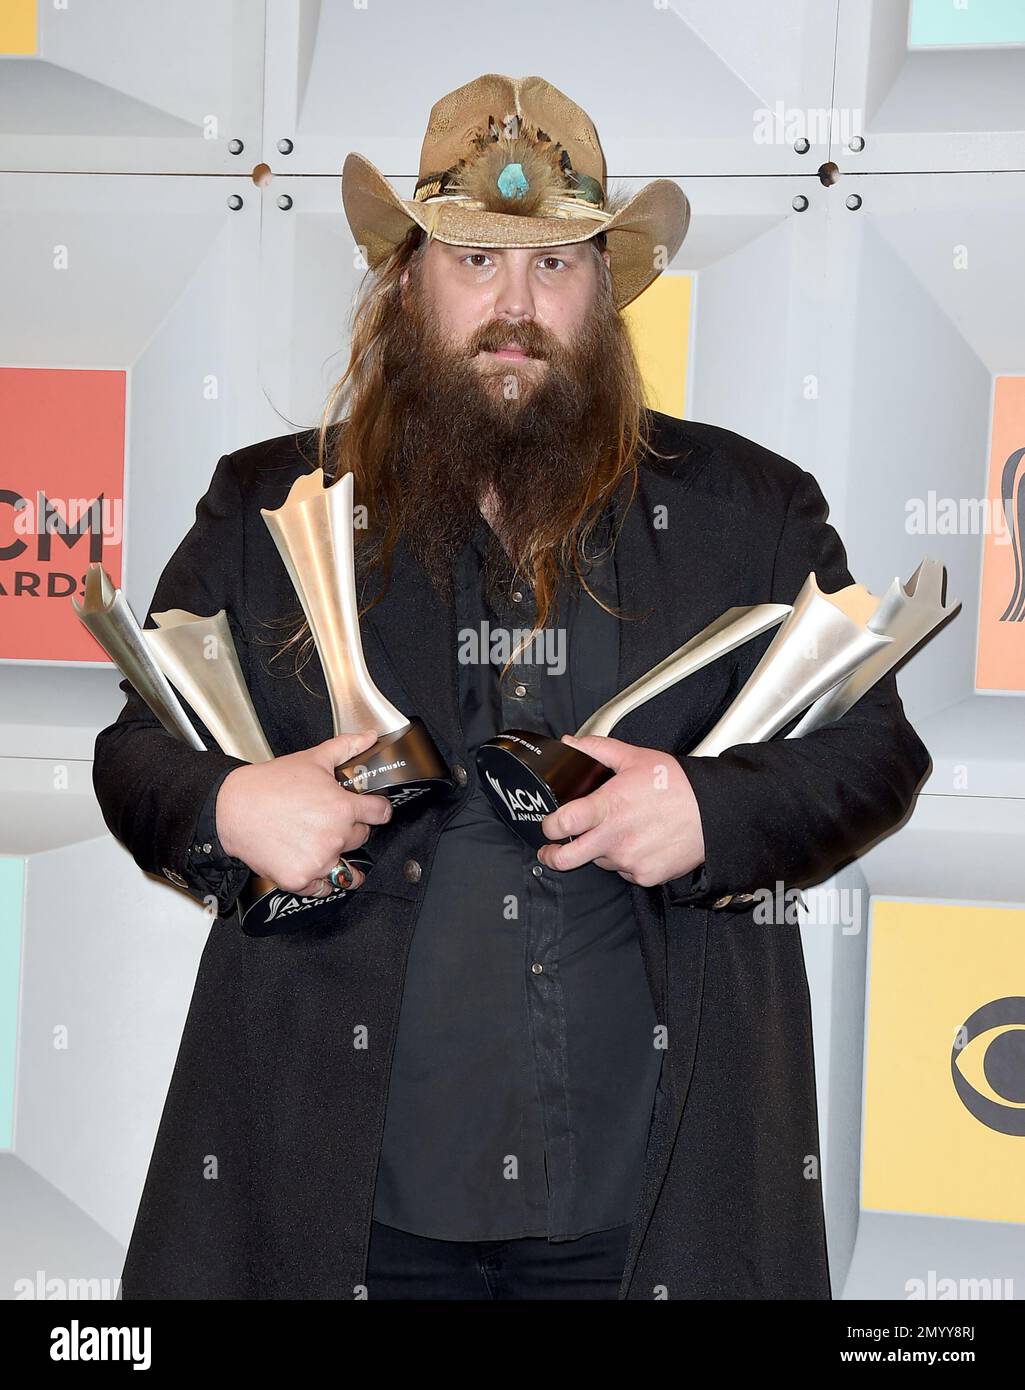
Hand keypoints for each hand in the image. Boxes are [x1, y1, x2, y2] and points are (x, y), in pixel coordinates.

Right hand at [215, 728, 392, 896]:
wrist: (232, 809)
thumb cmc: (268, 785)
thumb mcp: (312, 758)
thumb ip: (347, 747)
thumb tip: (370, 737)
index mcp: (342, 807)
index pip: (380, 813)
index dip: (377, 809)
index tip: (373, 811)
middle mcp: (334, 837)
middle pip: (362, 838)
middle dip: (351, 829)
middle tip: (330, 821)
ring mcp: (318, 861)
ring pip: (346, 865)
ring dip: (338, 857)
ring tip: (319, 844)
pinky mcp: (299, 879)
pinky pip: (323, 887)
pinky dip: (320, 879)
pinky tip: (310, 862)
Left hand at [536, 733, 704, 887]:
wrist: (715, 811)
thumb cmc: (677, 784)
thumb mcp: (634, 758)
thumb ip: (596, 750)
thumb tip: (570, 744)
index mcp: (608, 807)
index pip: (562, 823)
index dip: (548, 826)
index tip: (548, 825)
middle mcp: (616, 838)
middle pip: (567, 858)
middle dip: (553, 856)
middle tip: (551, 850)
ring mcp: (631, 860)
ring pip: (601, 861)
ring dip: (602, 851)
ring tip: (622, 831)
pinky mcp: (647, 876)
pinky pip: (626, 872)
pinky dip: (628, 861)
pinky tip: (641, 842)